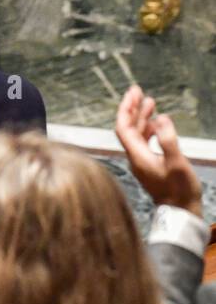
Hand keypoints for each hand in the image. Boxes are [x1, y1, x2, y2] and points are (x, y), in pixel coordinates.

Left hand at [114, 85, 201, 215]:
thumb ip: (168, 140)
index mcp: (137, 156)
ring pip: (137, 134)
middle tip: (138, 91)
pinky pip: (145, 142)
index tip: (133, 93)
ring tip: (150, 102)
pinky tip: (158, 124)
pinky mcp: (149, 164)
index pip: (123, 127)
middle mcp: (135, 157)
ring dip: (142, 117)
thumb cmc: (180, 190)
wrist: (181, 212)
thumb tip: (162, 119)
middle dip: (132, 108)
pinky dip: (149, 129)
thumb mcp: (177, 164)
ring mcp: (142, 161)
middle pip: (128, 128)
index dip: (126, 109)